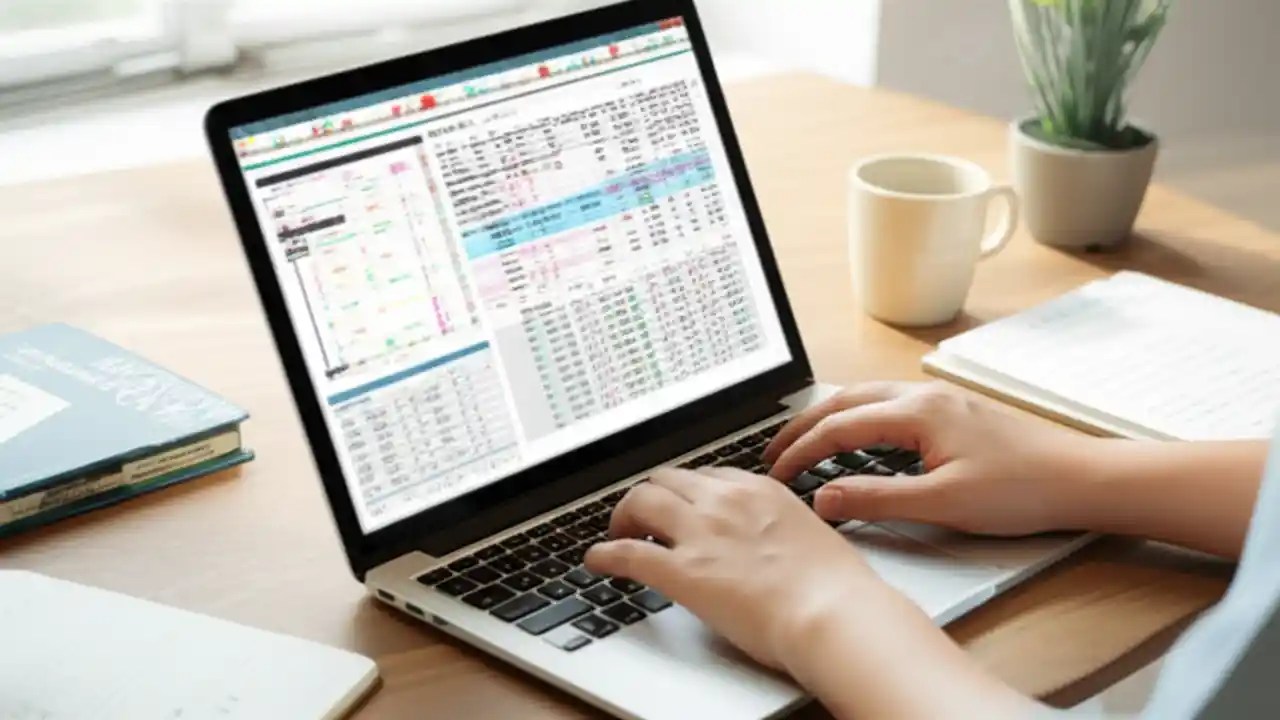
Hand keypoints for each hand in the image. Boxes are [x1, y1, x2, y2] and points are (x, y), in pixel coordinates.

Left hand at [584, 467, 880, 670]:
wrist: (833, 612)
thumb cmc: (834, 586)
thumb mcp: (809, 534)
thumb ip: (779, 527)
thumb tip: (771, 541)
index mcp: (757, 489)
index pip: (706, 475)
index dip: (686, 491)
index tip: (680, 504)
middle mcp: (723, 501)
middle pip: (666, 479)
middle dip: (650, 496)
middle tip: (643, 517)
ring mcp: (700, 533)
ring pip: (640, 500)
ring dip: (623, 516)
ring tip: (618, 533)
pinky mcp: (683, 571)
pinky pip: (627, 552)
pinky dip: (605, 554)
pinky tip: (597, 561)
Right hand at [762, 381, 1091, 535]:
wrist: (1083, 478)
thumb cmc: (1023, 490)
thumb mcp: (942, 503)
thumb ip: (876, 498)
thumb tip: (823, 497)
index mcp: (916, 412)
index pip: (838, 427)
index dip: (800, 452)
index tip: (776, 474)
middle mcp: (923, 396)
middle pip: (844, 401)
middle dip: (803, 426)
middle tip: (773, 452)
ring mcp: (940, 400)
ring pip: (866, 397)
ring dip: (830, 417)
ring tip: (805, 441)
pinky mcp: (954, 412)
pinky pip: (888, 404)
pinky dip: (857, 417)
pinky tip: (858, 438)